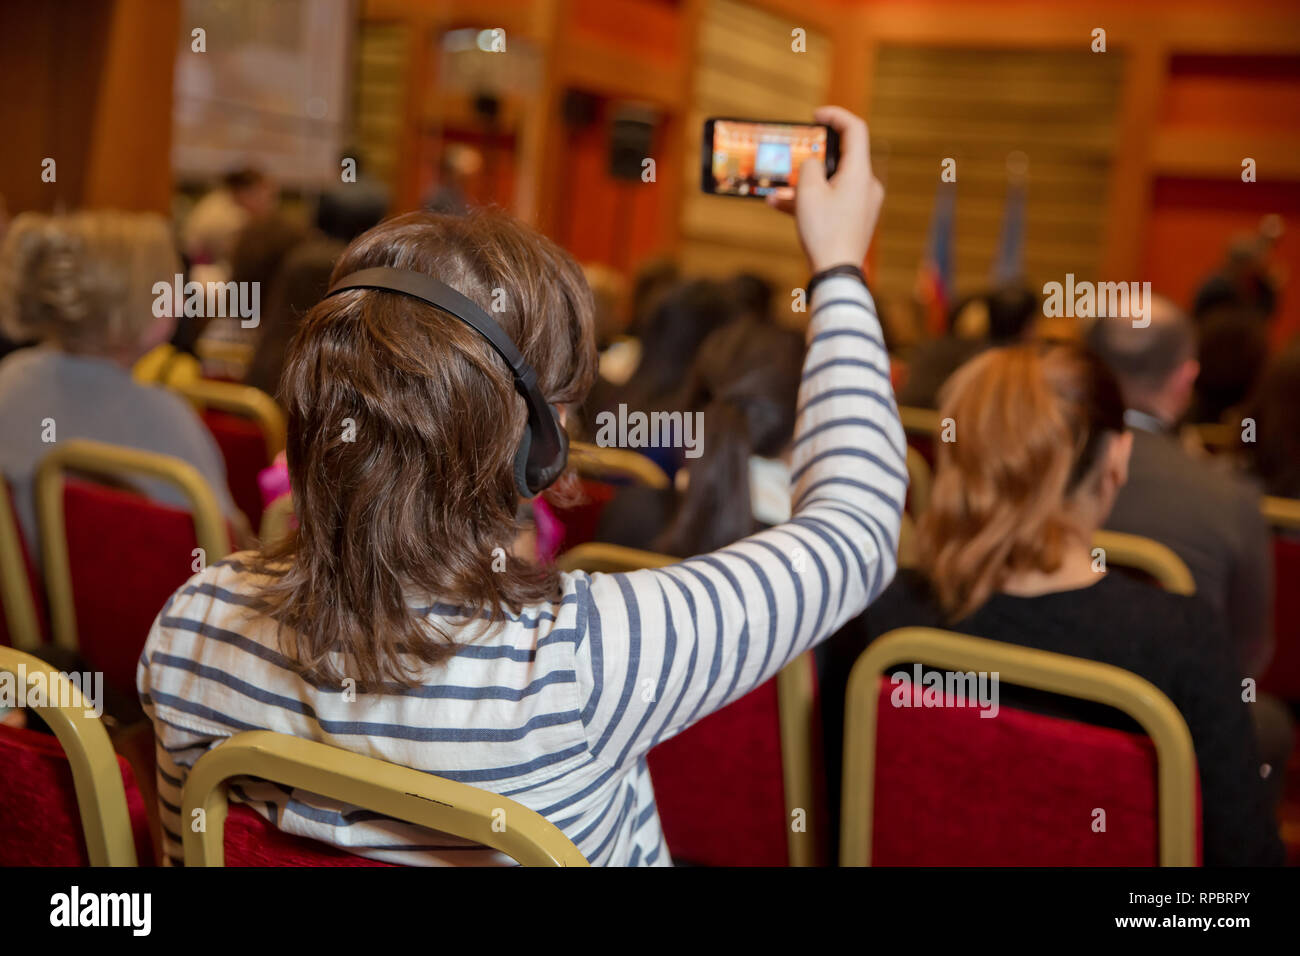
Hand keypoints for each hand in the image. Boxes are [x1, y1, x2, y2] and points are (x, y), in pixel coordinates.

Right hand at [767, 106, 883, 273]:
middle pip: (842, 158)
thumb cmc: (824, 231)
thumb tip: (814, 166)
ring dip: (805, 184)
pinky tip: (784, 208)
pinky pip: (832, 201)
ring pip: (832, 182)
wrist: (837, 273)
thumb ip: (810, 167)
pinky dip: (812, 201)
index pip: (855, 130)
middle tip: (794, 157)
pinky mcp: (856, 220)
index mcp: (860, 173)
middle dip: (813, 158)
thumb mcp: (808, 192)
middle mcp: (867, 185)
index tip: (816, 115)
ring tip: (777, 193)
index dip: (836, 116)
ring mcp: (863, 204)